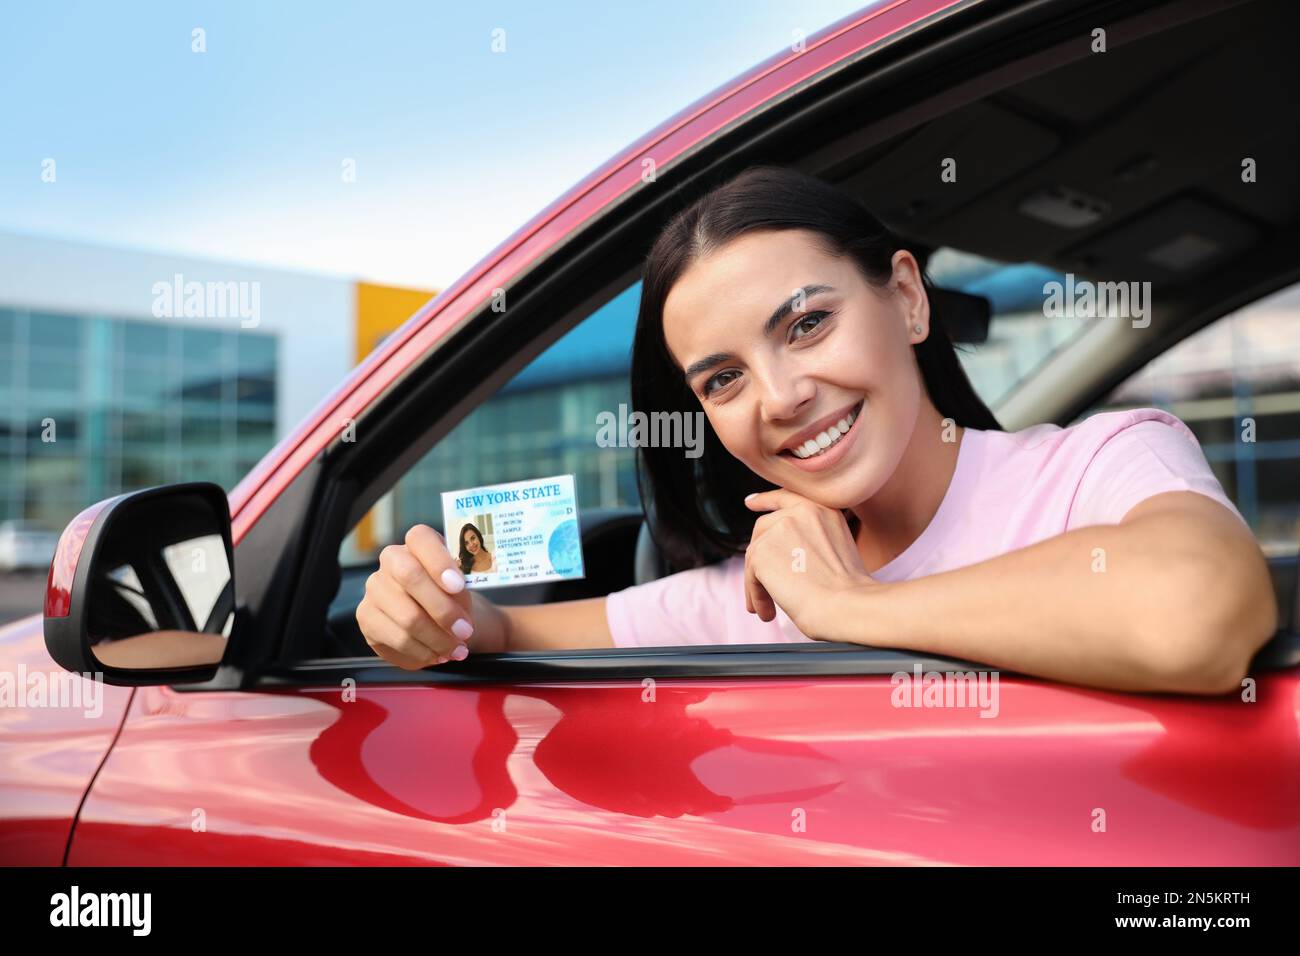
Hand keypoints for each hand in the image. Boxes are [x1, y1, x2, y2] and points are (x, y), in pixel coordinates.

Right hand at [356, 524, 482, 668]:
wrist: (442, 620)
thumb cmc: (454, 597)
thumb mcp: (464, 589)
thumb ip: (460, 593)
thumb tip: (458, 616)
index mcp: (417, 544)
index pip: (420, 538)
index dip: (439, 561)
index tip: (458, 586)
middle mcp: (390, 561)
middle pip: (410, 577)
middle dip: (442, 609)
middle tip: (465, 631)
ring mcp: (374, 589)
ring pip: (406, 617)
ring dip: (437, 639)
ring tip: (456, 649)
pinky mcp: (366, 619)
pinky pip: (396, 641)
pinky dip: (423, 653)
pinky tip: (437, 655)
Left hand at [742, 488, 874, 639]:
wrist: (847, 605)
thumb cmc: (851, 592)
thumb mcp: (838, 550)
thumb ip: (809, 540)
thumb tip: (778, 553)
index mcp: (823, 508)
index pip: (787, 498)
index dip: (766, 500)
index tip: (750, 503)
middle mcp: (801, 511)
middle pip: (764, 530)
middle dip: (759, 556)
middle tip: (760, 583)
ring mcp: (779, 528)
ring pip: (755, 557)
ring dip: (759, 584)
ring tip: (767, 609)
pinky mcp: (761, 551)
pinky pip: (751, 575)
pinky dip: (757, 596)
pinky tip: (768, 613)